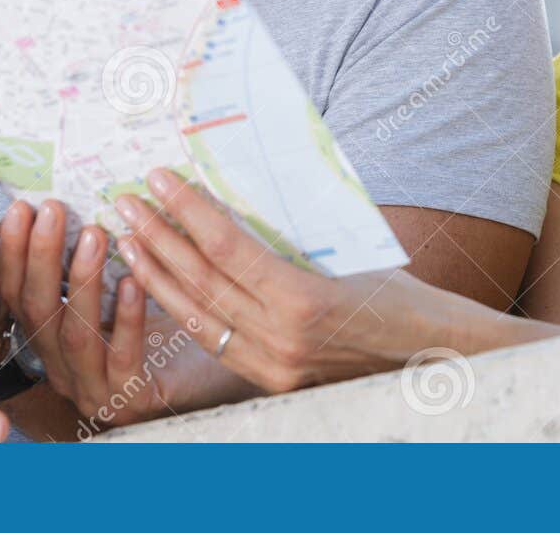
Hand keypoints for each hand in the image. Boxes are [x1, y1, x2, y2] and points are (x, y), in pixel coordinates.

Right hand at [0, 198, 253, 429]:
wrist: (216, 363)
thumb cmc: (165, 321)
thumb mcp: (119, 284)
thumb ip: (90, 257)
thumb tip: (69, 198)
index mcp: (53, 339)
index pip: (19, 294)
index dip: (15, 252)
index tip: (23, 208)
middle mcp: (64, 367)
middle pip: (38, 312)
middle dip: (42, 257)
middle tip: (54, 211)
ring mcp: (94, 390)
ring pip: (75, 335)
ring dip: (82, 282)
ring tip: (95, 236)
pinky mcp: (132, 400)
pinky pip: (123, 359)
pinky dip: (127, 318)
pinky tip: (134, 282)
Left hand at [114, 168, 460, 394]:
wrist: (433, 356)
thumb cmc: (400, 292)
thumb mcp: (351, 249)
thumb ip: (294, 228)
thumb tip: (243, 179)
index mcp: (304, 301)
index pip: (228, 249)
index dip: (189, 211)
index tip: (160, 178)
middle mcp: (281, 340)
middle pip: (204, 282)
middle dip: (158, 237)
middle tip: (126, 200)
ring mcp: (273, 366)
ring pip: (198, 316)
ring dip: (158, 273)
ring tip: (128, 236)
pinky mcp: (270, 380)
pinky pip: (214, 339)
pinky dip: (181, 307)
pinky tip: (158, 282)